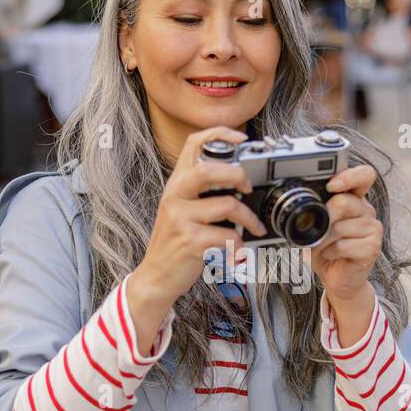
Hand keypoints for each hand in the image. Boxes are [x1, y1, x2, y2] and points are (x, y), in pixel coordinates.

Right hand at [127, 127, 267, 352]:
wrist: (156, 276)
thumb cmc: (175, 241)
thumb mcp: (180, 208)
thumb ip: (200, 191)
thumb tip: (237, 178)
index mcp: (176, 184)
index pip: (193, 144)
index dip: (219, 134)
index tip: (241, 138)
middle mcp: (175, 197)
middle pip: (207, 170)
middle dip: (237, 175)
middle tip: (248, 188)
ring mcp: (180, 219)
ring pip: (226, 206)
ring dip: (248, 218)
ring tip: (254, 228)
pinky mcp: (190, 242)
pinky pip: (226, 236)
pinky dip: (239, 244)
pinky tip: (237, 249)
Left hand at [309, 162, 382, 307]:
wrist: (338, 279)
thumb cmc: (327, 251)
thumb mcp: (317, 228)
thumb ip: (317, 212)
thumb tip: (310, 207)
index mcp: (355, 200)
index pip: (364, 176)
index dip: (349, 176)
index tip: (331, 185)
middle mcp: (366, 211)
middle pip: (345, 202)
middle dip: (323, 218)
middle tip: (316, 231)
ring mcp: (373, 229)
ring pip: (340, 227)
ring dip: (323, 241)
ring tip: (323, 247)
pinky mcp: (372, 247)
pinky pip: (344, 245)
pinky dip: (330, 252)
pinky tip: (332, 255)